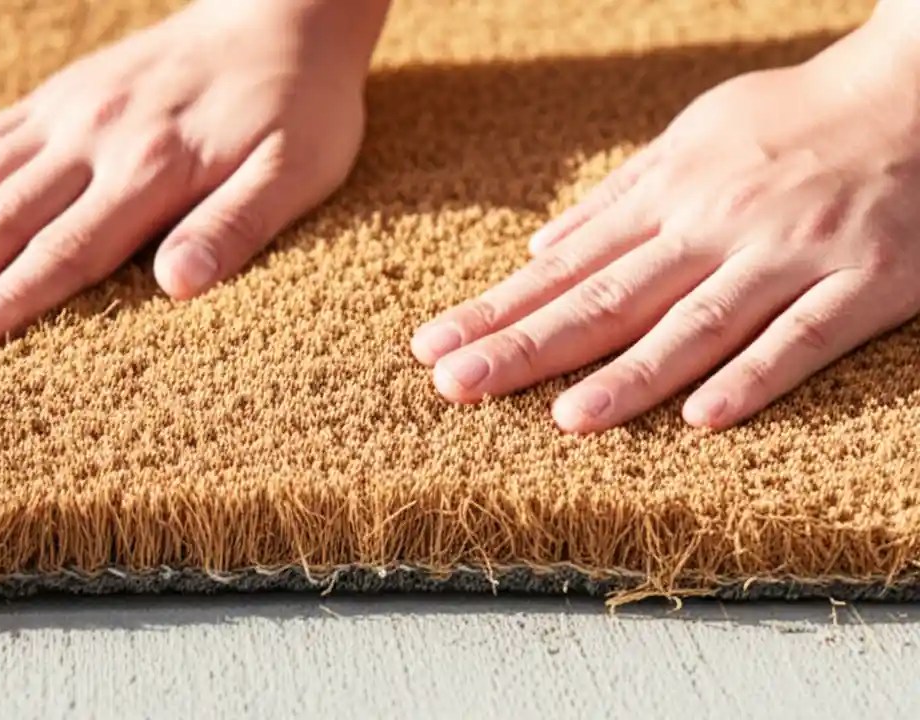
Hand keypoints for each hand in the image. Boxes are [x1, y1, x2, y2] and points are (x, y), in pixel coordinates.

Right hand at [0, 0, 384, 352]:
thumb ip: (236, 227)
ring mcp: (65, 115)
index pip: (63, 250)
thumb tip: (177, 287)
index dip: (1, 301)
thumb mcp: (295, 173)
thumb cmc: (298, 109)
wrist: (281, 14)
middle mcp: (93, 140)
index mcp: (152, 170)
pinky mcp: (55, 98)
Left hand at [411, 15, 919, 432]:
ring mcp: (791, 255)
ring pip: (698, 324)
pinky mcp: (867, 280)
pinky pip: (804, 336)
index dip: (497, 310)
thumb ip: (616, 199)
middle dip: (526, 345)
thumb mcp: (690, 137)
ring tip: (564, 419)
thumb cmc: (794, 119)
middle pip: (608, 299)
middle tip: (456, 386)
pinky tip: (703, 419)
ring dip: (630, 375)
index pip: (566, 269)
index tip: (432, 347)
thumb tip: (538, 248)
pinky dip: (754, 376)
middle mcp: (717, 227)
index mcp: (671, 197)